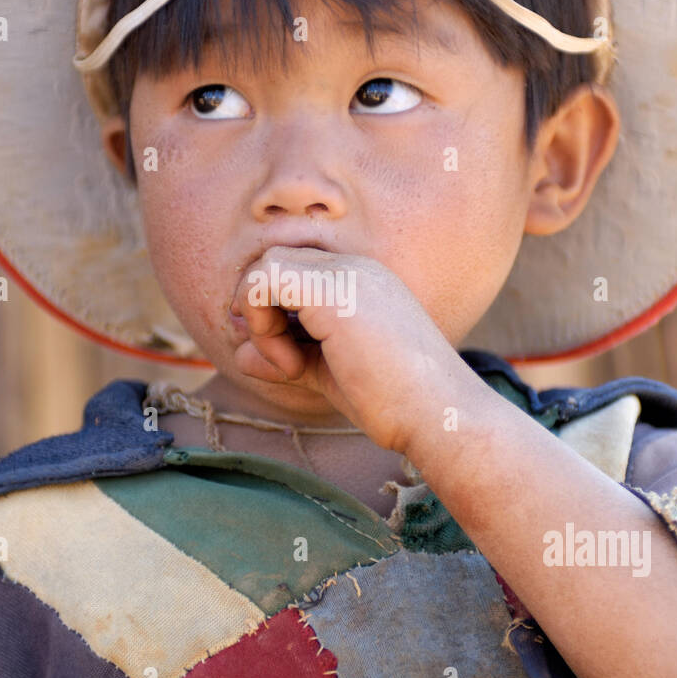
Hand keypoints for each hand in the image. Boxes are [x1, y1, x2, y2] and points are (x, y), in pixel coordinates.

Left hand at [230, 244, 455, 453]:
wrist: (437, 415)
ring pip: (265, 266)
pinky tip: (294, 365)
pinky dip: (263, 328)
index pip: (292, 271)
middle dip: (259, 311)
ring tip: (291, 366)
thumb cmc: (393, 402)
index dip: (271, 310)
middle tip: (282, 360)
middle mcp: (355, 269)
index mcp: (361, 282)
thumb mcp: (327, 373)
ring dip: (260, 320)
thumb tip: (240, 355)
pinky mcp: (334, 292)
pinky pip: (264, 283)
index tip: (281, 357)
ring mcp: (347, 275)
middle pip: (273, 262)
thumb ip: (286, 356)